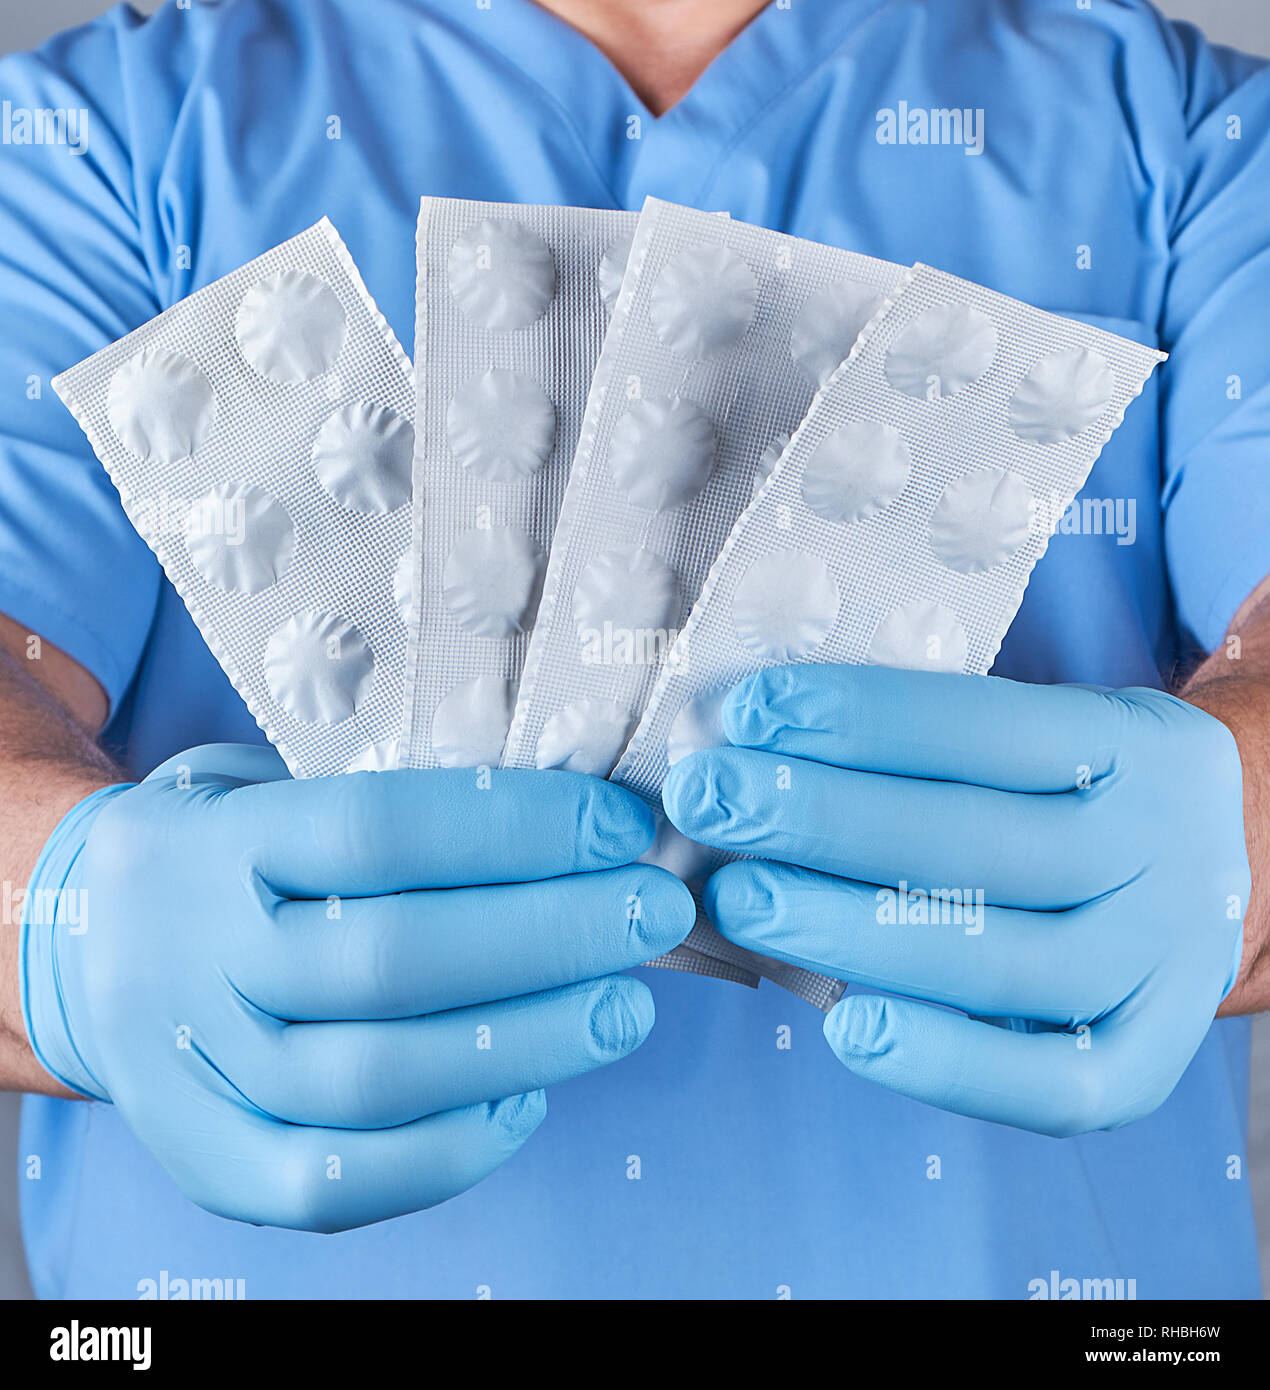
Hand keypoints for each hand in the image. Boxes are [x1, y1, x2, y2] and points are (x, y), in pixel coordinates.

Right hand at [21, 744, 690, 1229]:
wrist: (91, 945)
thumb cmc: (241, 857)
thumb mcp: (287, 794)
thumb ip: (406, 813)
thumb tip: (580, 830)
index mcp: (222, 842)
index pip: (380, 830)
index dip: (516, 828)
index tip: (618, 826)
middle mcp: (199, 956)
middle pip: (390, 959)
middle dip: (551, 936)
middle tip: (653, 912)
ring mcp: (195, 1068)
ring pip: (374, 1079)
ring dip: (528, 1044)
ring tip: (623, 1008)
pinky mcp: (206, 1158)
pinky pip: (332, 1182)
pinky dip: (448, 1152)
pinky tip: (526, 1100)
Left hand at [663, 666, 1247, 1136]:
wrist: (1225, 866)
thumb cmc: (1075, 790)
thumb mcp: (1047, 733)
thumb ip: (938, 742)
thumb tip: (769, 740)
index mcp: (1134, 746)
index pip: (993, 726)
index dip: (866, 720)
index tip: (752, 712)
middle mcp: (1158, 853)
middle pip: (982, 843)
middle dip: (828, 819)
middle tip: (713, 799)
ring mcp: (1161, 964)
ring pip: (1001, 960)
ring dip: (854, 932)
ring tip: (740, 900)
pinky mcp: (1148, 1058)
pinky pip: (1055, 1085)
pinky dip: (947, 1062)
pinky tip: (845, 1029)